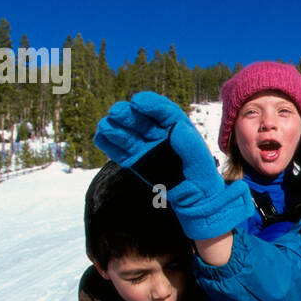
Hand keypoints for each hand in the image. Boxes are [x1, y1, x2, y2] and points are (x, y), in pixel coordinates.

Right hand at [94, 92, 247, 239]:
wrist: (194, 199)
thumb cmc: (201, 176)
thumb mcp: (200, 161)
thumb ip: (189, 145)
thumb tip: (176, 128)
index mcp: (178, 128)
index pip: (163, 112)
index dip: (150, 104)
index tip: (137, 101)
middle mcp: (159, 134)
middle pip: (141, 120)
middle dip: (127, 114)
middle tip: (115, 112)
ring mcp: (146, 147)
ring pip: (127, 134)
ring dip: (114, 128)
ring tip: (105, 125)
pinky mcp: (135, 161)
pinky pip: (119, 150)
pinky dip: (108, 143)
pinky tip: (100, 137)